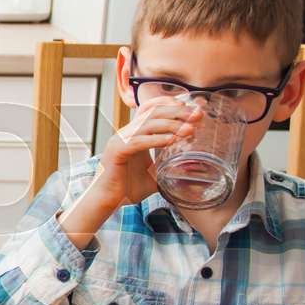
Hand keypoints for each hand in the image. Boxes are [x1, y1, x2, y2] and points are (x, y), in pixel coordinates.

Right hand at [88, 96, 201, 211]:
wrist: (107, 200)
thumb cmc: (128, 189)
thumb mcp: (155, 175)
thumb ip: (168, 168)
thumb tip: (191, 171)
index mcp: (135, 134)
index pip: (151, 108)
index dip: (170, 104)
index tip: (192, 109)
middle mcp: (127, 133)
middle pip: (153, 112)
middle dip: (177, 111)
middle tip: (197, 115)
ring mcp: (120, 140)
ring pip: (148, 124)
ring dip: (171, 125)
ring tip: (190, 130)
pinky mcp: (117, 151)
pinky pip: (138, 141)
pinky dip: (156, 139)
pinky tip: (171, 141)